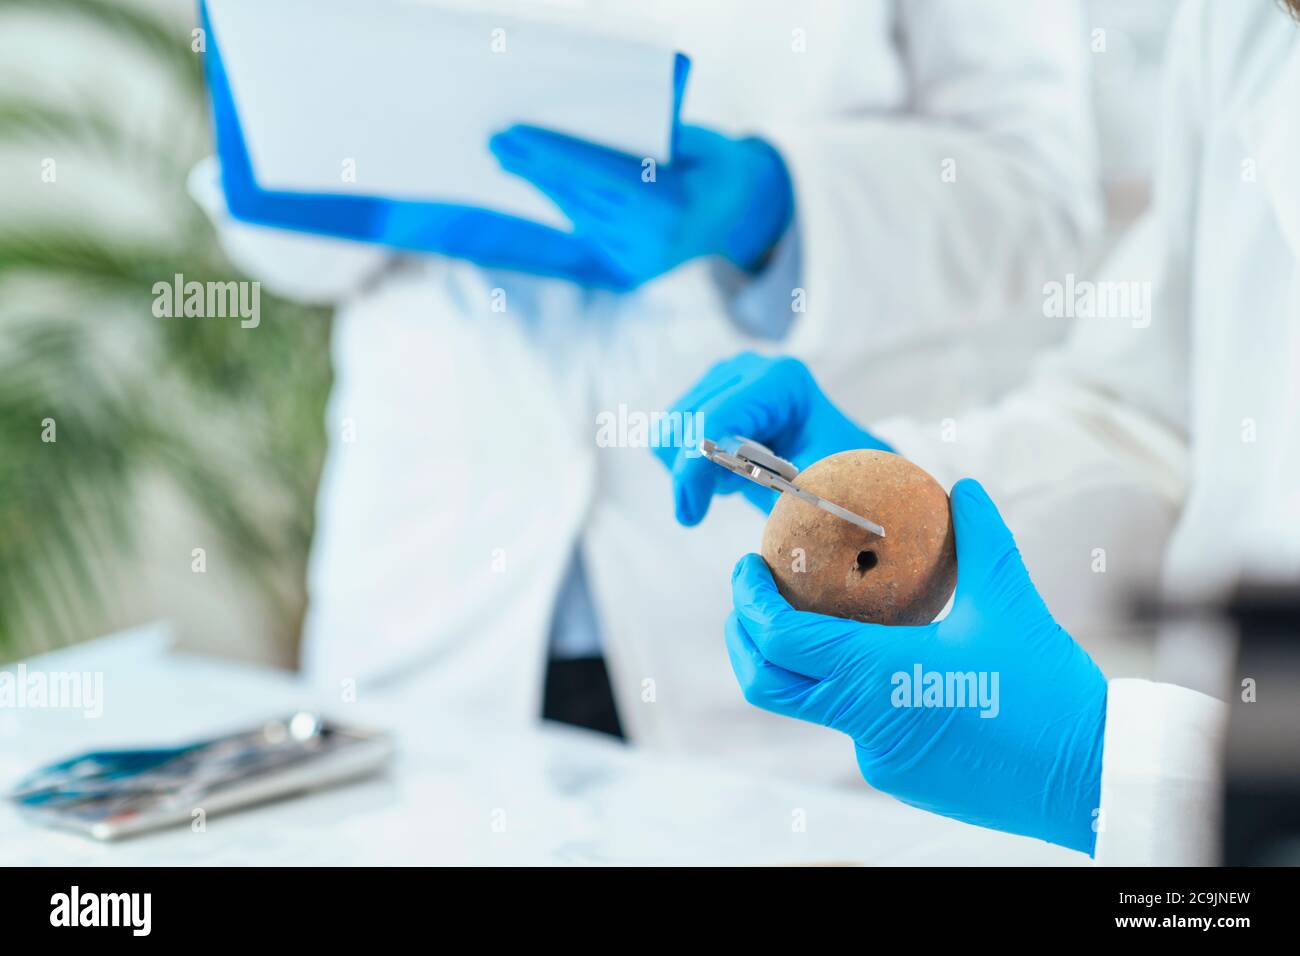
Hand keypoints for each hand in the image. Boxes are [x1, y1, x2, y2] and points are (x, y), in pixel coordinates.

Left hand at [489, 124, 793, 287]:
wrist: (747, 218)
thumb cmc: (719, 166)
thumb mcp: (696, 142)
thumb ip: (652, 142)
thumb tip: (588, 135)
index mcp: (672, 207)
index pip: (598, 174)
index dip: (553, 153)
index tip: (516, 134)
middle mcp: (654, 242)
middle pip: (580, 197)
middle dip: (536, 168)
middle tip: (497, 143)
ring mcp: (642, 262)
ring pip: (579, 217)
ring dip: (544, 188)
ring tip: (511, 160)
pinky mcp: (632, 273)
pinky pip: (589, 232)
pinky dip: (565, 206)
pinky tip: (542, 184)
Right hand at [653, 352, 890, 525]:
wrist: (837, 454)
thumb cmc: (833, 470)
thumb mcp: (812, 485)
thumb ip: (768, 491)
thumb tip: (718, 504)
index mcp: (779, 381)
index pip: (714, 421)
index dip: (693, 469)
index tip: (691, 516)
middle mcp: (745, 367)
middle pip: (683, 424)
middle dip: (695, 473)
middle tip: (733, 493)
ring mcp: (723, 375)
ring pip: (669, 431)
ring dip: (694, 468)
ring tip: (736, 477)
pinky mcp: (707, 391)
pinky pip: (669, 434)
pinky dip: (690, 461)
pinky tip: (726, 466)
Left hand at [726, 479, 1107, 854]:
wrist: (1090, 779)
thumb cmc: (1051, 692)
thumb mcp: (1012, 602)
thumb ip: (980, 538)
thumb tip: (963, 487)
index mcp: (878, 676)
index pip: (779, 639)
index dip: (749, 600)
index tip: (746, 565)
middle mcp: (864, 724)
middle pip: (767, 683)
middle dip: (744, 636)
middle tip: (753, 594)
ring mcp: (878, 758)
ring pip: (814, 706)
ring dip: (804, 663)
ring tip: (823, 617)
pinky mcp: (900, 778)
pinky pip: (858, 728)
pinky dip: (854, 691)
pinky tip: (889, 661)